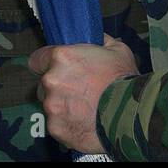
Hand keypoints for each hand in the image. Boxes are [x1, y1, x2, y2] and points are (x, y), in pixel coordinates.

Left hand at [29, 35, 138, 154]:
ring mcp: (51, 106)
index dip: (47, 64)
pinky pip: (57, 124)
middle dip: (57, 87)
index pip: (37, 59)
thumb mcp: (117, 50)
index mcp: (61, 57)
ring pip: (50, 105)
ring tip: (84, 109)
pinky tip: (84, 122)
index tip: (58, 69)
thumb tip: (96, 39)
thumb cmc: (123, 80)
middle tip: (78, 91)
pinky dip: (67, 124)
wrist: (130, 115)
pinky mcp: (55, 127)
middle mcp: (51, 80)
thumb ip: (100, 41)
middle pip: (44, 84)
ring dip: (62, 106)